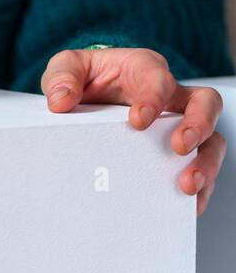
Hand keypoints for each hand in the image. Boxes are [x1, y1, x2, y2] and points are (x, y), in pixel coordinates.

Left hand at [41, 46, 226, 214]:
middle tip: (179, 148)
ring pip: (212, 138)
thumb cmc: (86, 77)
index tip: (138, 121)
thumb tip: (60, 102)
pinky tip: (189, 205)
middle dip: (198, 125)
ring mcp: (180, 124)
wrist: (90, 93)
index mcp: (143, 69)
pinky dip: (201, 188)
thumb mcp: (68, 67)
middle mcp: (171, 95)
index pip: (159, 77)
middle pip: (205, 102)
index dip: (154, 98)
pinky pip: (202, 166)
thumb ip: (62, 77)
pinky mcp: (181, 151)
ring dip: (205, 162)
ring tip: (187, 185)